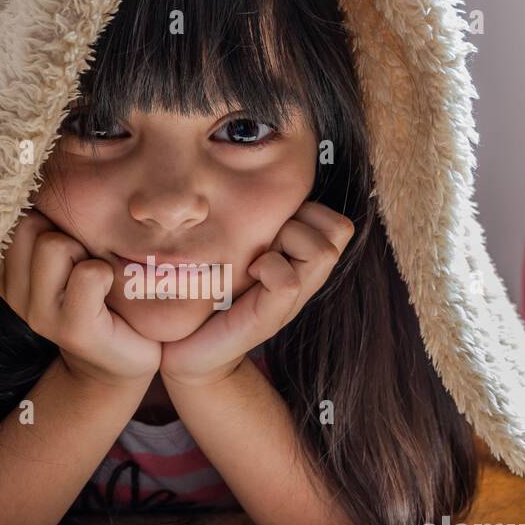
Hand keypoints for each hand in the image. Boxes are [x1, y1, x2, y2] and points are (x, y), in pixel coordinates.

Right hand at [0, 208, 160, 387]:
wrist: (120, 361)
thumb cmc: (98, 296)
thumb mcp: (66, 256)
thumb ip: (45, 224)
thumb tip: (34, 165)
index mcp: (7, 273)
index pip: (9, 215)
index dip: (40, 213)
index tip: (60, 234)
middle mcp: (14, 294)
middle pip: (29, 226)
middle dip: (64, 234)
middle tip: (82, 263)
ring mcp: (39, 315)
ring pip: (53, 245)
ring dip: (84, 254)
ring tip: (94, 279)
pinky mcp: (71, 328)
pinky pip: (87, 274)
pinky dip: (105, 275)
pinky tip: (109, 293)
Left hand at [159, 201, 355, 387]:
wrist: (185, 349)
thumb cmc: (208, 291)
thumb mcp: (236, 246)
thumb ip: (255, 222)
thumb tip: (259, 175)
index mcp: (298, 260)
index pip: (337, 222)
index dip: (310, 211)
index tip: (270, 225)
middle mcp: (304, 280)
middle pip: (338, 230)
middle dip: (300, 223)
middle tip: (264, 242)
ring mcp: (290, 302)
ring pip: (323, 252)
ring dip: (287, 243)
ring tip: (255, 260)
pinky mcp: (268, 320)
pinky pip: (288, 280)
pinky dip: (268, 269)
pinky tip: (247, 276)